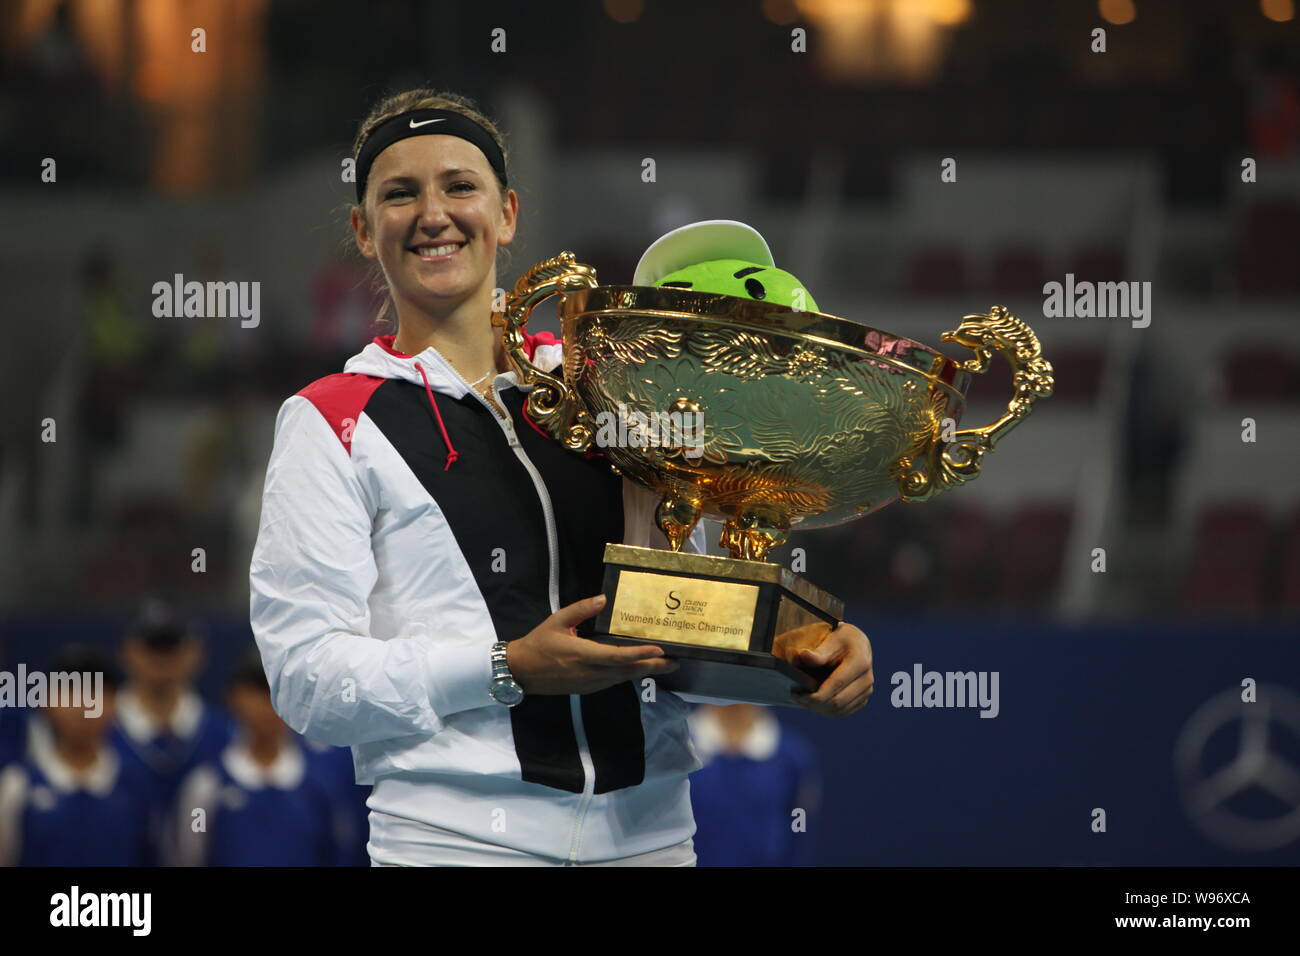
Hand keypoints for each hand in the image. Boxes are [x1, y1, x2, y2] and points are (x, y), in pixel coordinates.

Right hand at [506, 594, 679, 694]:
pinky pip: (614, 681)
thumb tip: (603, 598)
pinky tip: (639, 668)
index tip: (659, 650)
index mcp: (583, 655)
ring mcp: (590, 684)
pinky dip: (630, 675)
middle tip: (676, 661)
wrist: (521, 672)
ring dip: (644, 671)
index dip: (640, 654)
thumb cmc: (539, 644)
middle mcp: (590, 673)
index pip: (618, 657)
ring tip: (665, 664)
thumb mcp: (557, 621)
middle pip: (628, 672)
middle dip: (653, 667)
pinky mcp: (589, 688)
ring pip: (623, 678)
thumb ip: (580, 610)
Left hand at [789, 621, 873, 717]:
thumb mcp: (830, 639)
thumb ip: (818, 651)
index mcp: (860, 662)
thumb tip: (803, 655)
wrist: (854, 642)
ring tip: (802, 699)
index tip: (795, 693)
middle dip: (813, 704)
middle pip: (837, 702)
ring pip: (839, 711)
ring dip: (818, 709)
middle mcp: (867, 678)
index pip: (835, 685)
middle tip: (795, 696)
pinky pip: (842, 712)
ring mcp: (867, 690)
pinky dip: (826, 710)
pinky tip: (813, 701)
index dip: (814, 694)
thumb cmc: (839, 639)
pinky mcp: (863, 698)